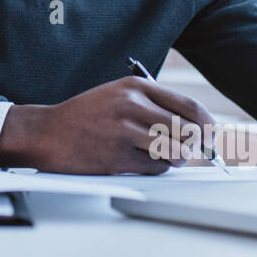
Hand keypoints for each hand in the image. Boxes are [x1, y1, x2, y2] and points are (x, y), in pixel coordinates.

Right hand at [0, 75, 218, 174]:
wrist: (47, 133)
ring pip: (175, 151)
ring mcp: (124, 132)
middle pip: (187, 131)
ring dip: (176, 159)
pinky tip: (140, 161)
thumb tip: (196, 128)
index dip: (207, 125)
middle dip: (193, 145)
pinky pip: (156, 168)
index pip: (190, 107)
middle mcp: (132, 106)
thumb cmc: (86, 116)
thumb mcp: (119, 96)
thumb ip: (153, 106)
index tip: (210, 136)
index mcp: (136, 87)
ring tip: (165, 157)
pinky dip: (156, 168)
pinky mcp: (117, 157)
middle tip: (188, 151)